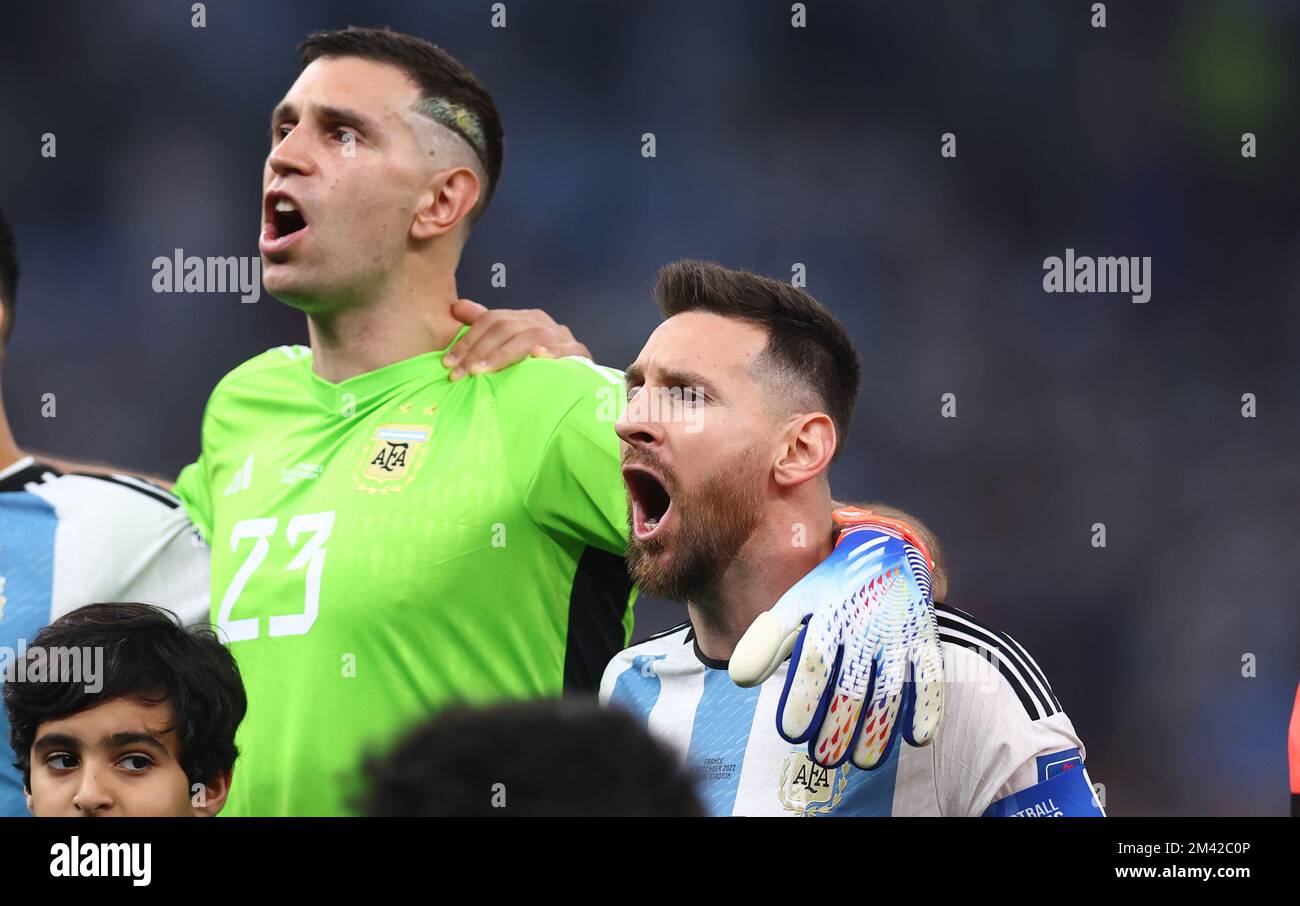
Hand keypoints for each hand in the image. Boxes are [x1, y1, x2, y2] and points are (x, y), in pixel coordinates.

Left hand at [445, 300, 591, 379]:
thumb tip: (456, 306)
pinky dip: (552, 351)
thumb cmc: (537, 363)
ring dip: (503, 355)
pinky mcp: (579, 352)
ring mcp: (562, 336)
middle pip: (506, 327)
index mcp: (525, 317)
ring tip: (482, 372)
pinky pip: (568, 348)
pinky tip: (537, 356)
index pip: (491, 320)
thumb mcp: (508, 342)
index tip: (448, 363)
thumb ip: (484, 325)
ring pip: (530, 336)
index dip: (467, 340)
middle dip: (478, 351)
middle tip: (459, 374)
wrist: (577, 379)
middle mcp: (542, 322)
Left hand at [729, 507, 943, 769]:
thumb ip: (770, 639)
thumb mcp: (797, 602)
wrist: (885, 546)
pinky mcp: (925, 637)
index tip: (791, 733)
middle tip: (823, 758)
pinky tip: (917, 739)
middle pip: (852, 682)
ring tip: (860, 761)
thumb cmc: (831, 587)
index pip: (815, 659)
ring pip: (890, 688)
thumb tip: (739, 676)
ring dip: (877, 728)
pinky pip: (931, 675)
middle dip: (837, 724)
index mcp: (830, 611)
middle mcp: (866, 621)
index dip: (804, 697)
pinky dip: (928, 707)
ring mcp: (898, 630)